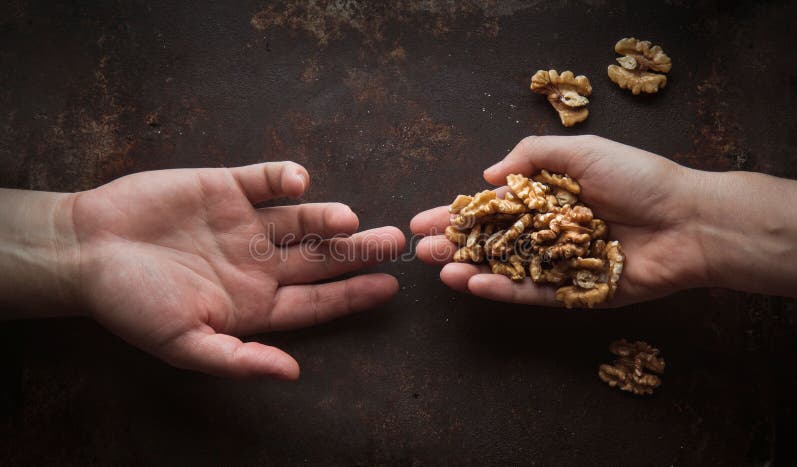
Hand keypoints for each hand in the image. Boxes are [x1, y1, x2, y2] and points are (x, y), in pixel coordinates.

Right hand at [68, 162, 403, 377]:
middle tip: (395, 242)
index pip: (315, 301)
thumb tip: (291, 376)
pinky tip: (301, 182)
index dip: (352, 295)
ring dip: (327, 216)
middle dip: (357, 251)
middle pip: (320, 258)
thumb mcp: (183, 344)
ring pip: (301, 220)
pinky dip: (284, 179)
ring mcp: (245, 224)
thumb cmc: (130, 304)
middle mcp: (258, 262)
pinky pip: (265, 180)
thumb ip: (238, 359)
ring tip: (350, 218)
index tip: (389, 288)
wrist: (84, 250)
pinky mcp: (226, 188)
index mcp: (254, 303)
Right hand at [411, 135, 709, 306]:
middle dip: (454, 245)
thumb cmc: (638, 178)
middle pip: (491, 242)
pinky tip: (473, 284)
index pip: (492, 209)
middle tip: (419, 250)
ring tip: (439, 269)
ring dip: (470, 270)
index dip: (457, 214)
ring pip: (506, 270)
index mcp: (549, 197)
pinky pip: (533, 293)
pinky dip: (503, 291)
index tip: (423, 220)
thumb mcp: (581, 151)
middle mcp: (549, 231)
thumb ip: (531, 156)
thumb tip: (488, 175)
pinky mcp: (576, 293)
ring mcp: (560, 264)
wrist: (688, 221)